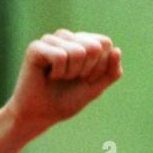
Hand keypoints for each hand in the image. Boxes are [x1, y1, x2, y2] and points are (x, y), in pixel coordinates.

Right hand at [4, 30, 121, 130]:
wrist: (42, 115)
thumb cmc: (67, 100)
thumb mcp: (96, 88)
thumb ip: (111, 72)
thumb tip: (117, 50)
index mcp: (82, 42)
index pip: (105, 44)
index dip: (100, 67)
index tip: (87, 80)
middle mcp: (67, 37)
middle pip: (94, 46)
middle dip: (87, 70)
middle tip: (71, 79)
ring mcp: (51, 40)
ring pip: (78, 51)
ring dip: (71, 73)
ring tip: (59, 78)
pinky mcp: (36, 47)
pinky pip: (60, 56)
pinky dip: (58, 73)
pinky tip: (49, 76)